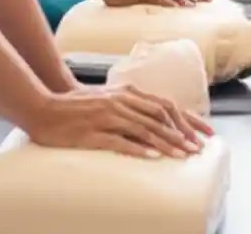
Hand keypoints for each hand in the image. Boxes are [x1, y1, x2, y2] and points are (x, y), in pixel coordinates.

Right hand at [26, 85, 213, 158]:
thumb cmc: (78, 105)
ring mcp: (107, 116)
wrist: (44, 107)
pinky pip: (119, 140)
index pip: (166, 105)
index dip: (188, 119)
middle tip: (197, 148)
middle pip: (159, 117)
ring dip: (165, 142)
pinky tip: (151, 156)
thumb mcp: (109, 99)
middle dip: (182, 133)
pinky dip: (137, 148)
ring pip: (144, 128)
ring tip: (181, 154)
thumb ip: (132, 105)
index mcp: (127, 94)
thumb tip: (158, 117)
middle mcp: (121, 102)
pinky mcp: (93, 132)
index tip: (205, 132)